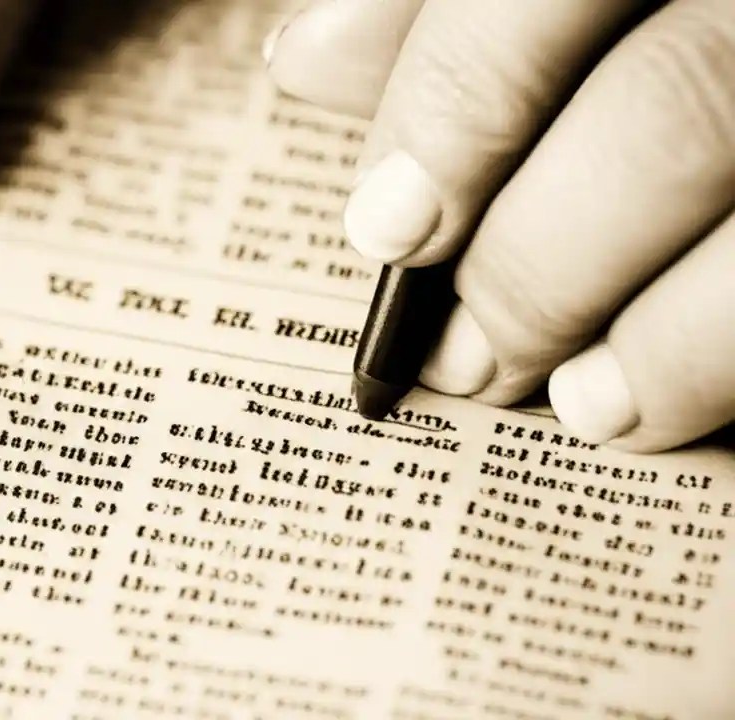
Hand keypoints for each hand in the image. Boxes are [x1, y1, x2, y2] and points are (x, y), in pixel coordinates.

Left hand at [265, 0, 734, 451]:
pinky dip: (720, 354)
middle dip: (538, 258)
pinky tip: (653, 406)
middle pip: (665, 117)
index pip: (533, 0)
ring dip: (656, 336)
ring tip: (570, 403)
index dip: (452, 116)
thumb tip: (305, 59)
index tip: (386, 231)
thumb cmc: (645, 7)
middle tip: (460, 356)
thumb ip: (441, 9)